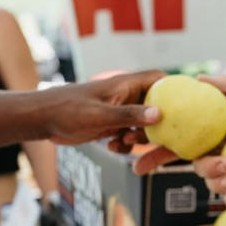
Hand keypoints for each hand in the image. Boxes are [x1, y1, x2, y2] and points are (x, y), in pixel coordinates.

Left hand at [40, 70, 163, 145]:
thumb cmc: (67, 111)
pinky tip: (113, 147)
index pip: (159, 79)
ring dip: (140, 137)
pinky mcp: (112, 123)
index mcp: (126, 85)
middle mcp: (126, 96)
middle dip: (157, 123)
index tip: (184, 105)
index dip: (174, 88)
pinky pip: (130, 133)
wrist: (41, 120)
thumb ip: (130, 115)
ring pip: (144, 122)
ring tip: (125, 143)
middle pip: (156, 104)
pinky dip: (126, 142)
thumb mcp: (100, 115)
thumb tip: (160, 114)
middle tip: (150, 136)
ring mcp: (119, 110)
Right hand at [132, 76, 225, 206]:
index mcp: (211, 136)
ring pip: (213, 183)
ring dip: (219, 183)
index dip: (155, 153)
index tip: (138, 161)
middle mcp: (218, 155)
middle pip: (197, 167)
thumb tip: (197, 78)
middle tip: (221, 165)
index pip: (178, 145)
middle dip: (204, 169)